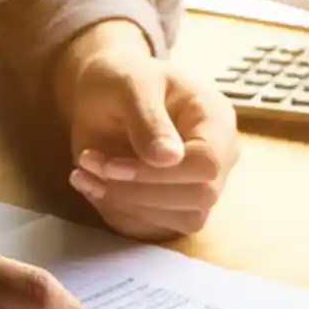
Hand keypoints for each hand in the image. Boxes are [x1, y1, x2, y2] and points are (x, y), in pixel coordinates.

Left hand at [53, 20, 239, 240]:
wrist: (106, 93)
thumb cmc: (123, 79)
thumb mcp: (130, 84)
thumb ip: (148, 119)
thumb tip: (169, 158)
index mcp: (216, 120)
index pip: (207, 164)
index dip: (159, 174)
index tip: (112, 165)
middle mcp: (220, 159)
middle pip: (199, 198)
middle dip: (139, 191)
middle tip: (92, 165)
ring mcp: (201, 186)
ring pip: (180, 220)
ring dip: (126, 204)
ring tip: (88, 171)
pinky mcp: (176, 208)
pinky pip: (156, 228)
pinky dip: (119, 213)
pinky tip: (94, 186)